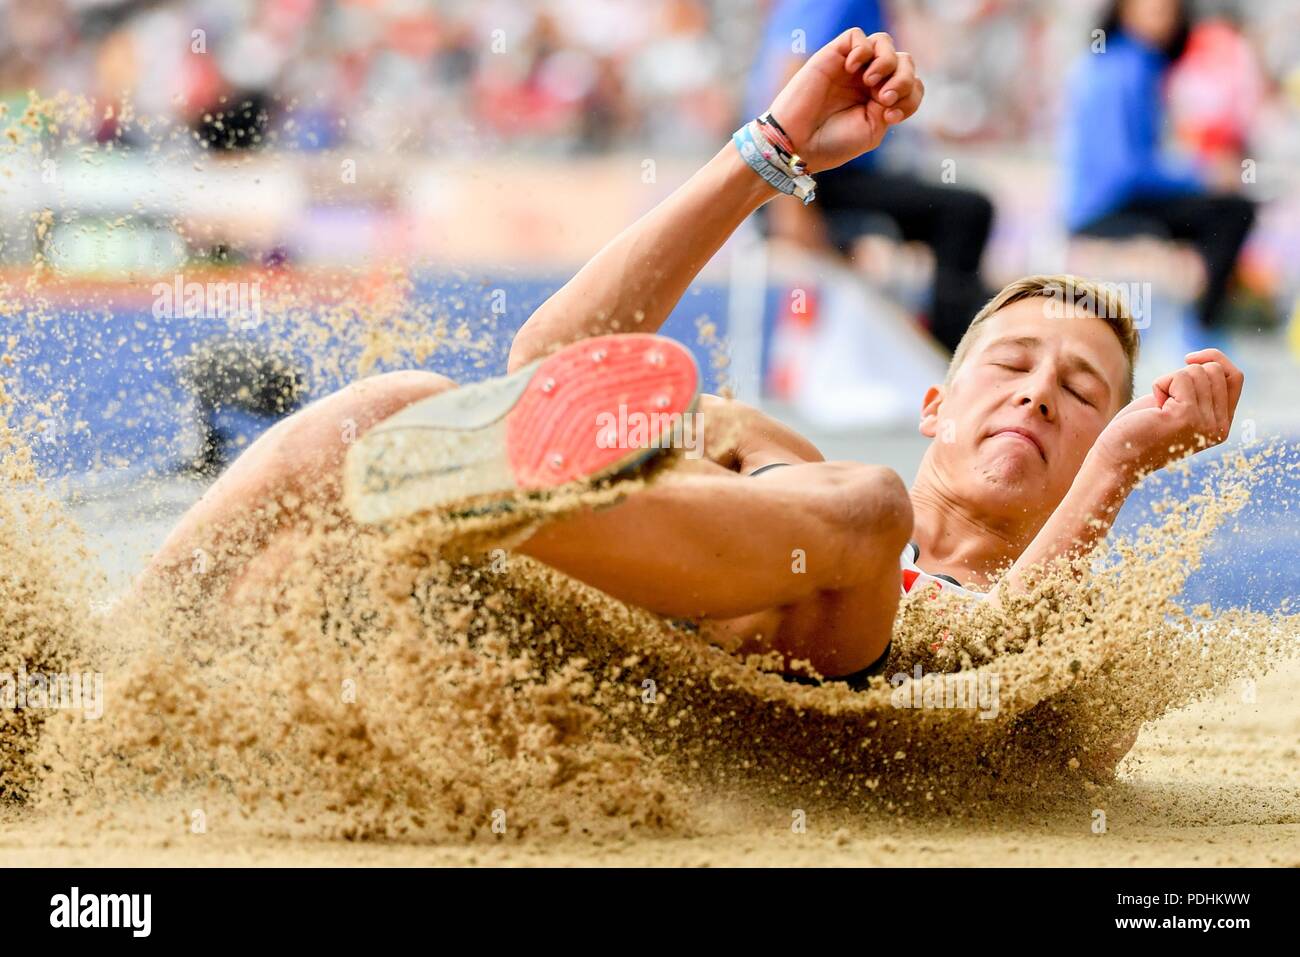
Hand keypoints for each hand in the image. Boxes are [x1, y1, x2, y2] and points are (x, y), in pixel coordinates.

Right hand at [767, 29, 922, 173]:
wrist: (798, 144)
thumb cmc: (831, 143)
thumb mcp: (872, 130)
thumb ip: (891, 105)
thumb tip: (894, 82)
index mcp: (879, 100)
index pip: (912, 84)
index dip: (910, 96)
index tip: (891, 117)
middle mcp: (868, 81)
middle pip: (904, 61)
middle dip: (903, 79)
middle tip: (884, 99)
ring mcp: (851, 68)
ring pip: (884, 43)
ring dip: (887, 62)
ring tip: (870, 81)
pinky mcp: (832, 56)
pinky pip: (857, 36)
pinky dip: (862, 50)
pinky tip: (852, 69)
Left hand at [1091, 349, 1244, 478]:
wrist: (1117, 459)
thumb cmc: (1140, 429)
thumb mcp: (1178, 406)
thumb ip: (1200, 389)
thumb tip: (1210, 360)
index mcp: (1222, 425)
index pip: (1234, 377)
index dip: (1215, 359)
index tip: (1189, 358)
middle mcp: (1220, 427)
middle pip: (1214, 370)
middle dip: (1183, 374)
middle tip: (1164, 401)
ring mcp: (1206, 423)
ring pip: (1197, 371)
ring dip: (1169, 381)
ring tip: (1158, 408)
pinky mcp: (1187, 416)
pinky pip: (1179, 377)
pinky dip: (1160, 385)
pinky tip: (1153, 408)